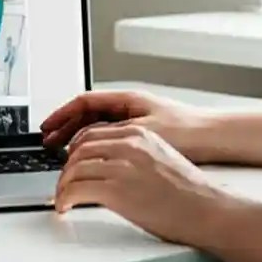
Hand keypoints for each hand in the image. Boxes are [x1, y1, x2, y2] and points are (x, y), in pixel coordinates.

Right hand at [41, 90, 218, 162]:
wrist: (214, 138)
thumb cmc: (187, 131)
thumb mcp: (141, 133)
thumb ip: (110, 136)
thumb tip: (83, 146)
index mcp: (127, 100)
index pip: (84, 102)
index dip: (62, 115)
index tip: (47, 128)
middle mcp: (130, 107)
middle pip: (88, 114)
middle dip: (66, 128)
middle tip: (49, 142)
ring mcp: (136, 121)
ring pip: (98, 127)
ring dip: (79, 138)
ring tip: (64, 154)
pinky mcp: (143, 136)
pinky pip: (110, 138)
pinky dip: (96, 147)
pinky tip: (90, 162)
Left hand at [54, 124, 237, 245]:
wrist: (206, 210)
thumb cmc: (190, 193)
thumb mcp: (161, 158)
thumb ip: (135, 155)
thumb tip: (111, 166)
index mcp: (139, 136)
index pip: (93, 134)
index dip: (75, 150)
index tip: (71, 163)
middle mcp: (128, 146)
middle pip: (79, 149)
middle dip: (66, 169)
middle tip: (63, 184)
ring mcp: (121, 167)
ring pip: (74, 169)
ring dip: (62, 186)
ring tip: (62, 199)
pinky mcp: (116, 190)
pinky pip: (76, 190)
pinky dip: (64, 199)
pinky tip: (65, 207)